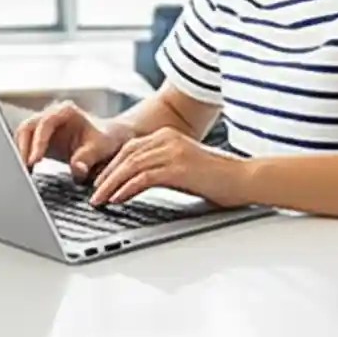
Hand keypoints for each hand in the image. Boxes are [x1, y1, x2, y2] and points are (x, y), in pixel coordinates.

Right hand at [15, 101, 131, 182]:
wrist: (108, 139)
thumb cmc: (106, 139)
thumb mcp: (100, 147)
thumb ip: (88, 157)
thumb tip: (77, 169)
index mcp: (66, 111)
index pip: (45, 123)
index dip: (38, 142)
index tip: (35, 160)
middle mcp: (51, 114)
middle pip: (28, 127)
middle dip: (23, 148)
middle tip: (24, 168)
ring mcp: (44, 125)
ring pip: (22, 135)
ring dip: (21, 153)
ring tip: (23, 173)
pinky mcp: (39, 137)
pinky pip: (25, 145)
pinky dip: (23, 157)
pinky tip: (26, 171)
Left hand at [88, 127, 250, 207]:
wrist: (245, 179)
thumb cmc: (220, 179)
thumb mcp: (185, 168)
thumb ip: (162, 168)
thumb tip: (136, 183)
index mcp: (169, 136)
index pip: (130, 148)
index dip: (111, 165)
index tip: (100, 182)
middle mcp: (169, 139)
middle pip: (126, 155)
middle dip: (105, 175)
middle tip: (92, 193)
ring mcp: (173, 152)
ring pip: (130, 166)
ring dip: (110, 185)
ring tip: (98, 200)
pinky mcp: (178, 167)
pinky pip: (143, 178)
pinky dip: (126, 189)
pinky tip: (117, 200)